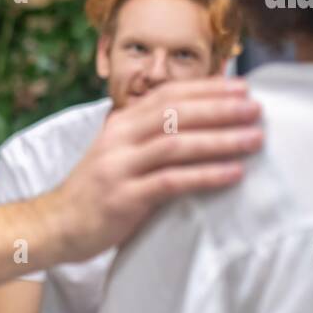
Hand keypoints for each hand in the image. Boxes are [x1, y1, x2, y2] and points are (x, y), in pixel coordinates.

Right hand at [52, 77, 261, 259]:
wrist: (56, 225)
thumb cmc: (96, 191)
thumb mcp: (118, 154)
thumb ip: (149, 139)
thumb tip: (200, 125)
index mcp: (120, 124)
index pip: (167, 95)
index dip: (206, 88)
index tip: (241, 88)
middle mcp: (119, 139)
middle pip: (175, 114)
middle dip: (220, 109)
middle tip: (257, 109)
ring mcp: (119, 167)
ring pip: (176, 144)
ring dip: (220, 139)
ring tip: (254, 138)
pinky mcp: (123, 198)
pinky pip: (171, 182)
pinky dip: (205, 175)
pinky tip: (233, 173)